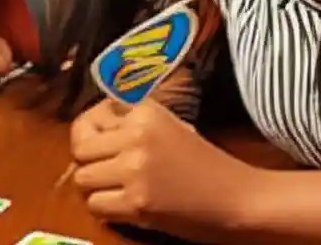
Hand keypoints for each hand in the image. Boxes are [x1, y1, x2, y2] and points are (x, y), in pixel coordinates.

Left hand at [69, 98, 255, 238]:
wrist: (239, 199)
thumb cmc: (207, 165)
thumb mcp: (170, 128)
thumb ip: (130, 124)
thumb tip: (90, 128)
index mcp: (145, 111)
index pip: (90, 121)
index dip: (90, 137)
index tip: (101, 149)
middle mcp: (136, 135)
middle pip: (80, 150)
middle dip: (89, 164)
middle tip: (106, 174)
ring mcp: (135, 169)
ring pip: (82, 179)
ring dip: (94, 188)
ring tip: (114, 191)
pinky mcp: (138, 201)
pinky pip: (96, 205)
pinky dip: (104, 209)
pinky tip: (122, 207)